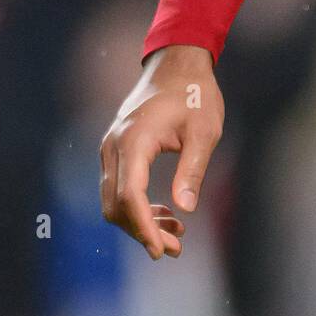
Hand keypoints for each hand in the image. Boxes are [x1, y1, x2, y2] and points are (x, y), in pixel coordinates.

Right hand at [99, 43, 223, 258]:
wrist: (176, 64)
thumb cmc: (194, 95)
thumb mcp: (204, 132)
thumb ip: (192, 170)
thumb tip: (185, 209)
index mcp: (134, 139)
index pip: (130, 194)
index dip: (143, 227)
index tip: (163, 251)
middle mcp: (114, 144)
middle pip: (114, 203)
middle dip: (141, 231)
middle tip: (177, 248)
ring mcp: (111, 145)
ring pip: (112, 198)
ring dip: (139, 221)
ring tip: (177, 233)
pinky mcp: (116, 147)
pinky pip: (117, 185)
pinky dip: (136, 206)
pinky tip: (167, 211)